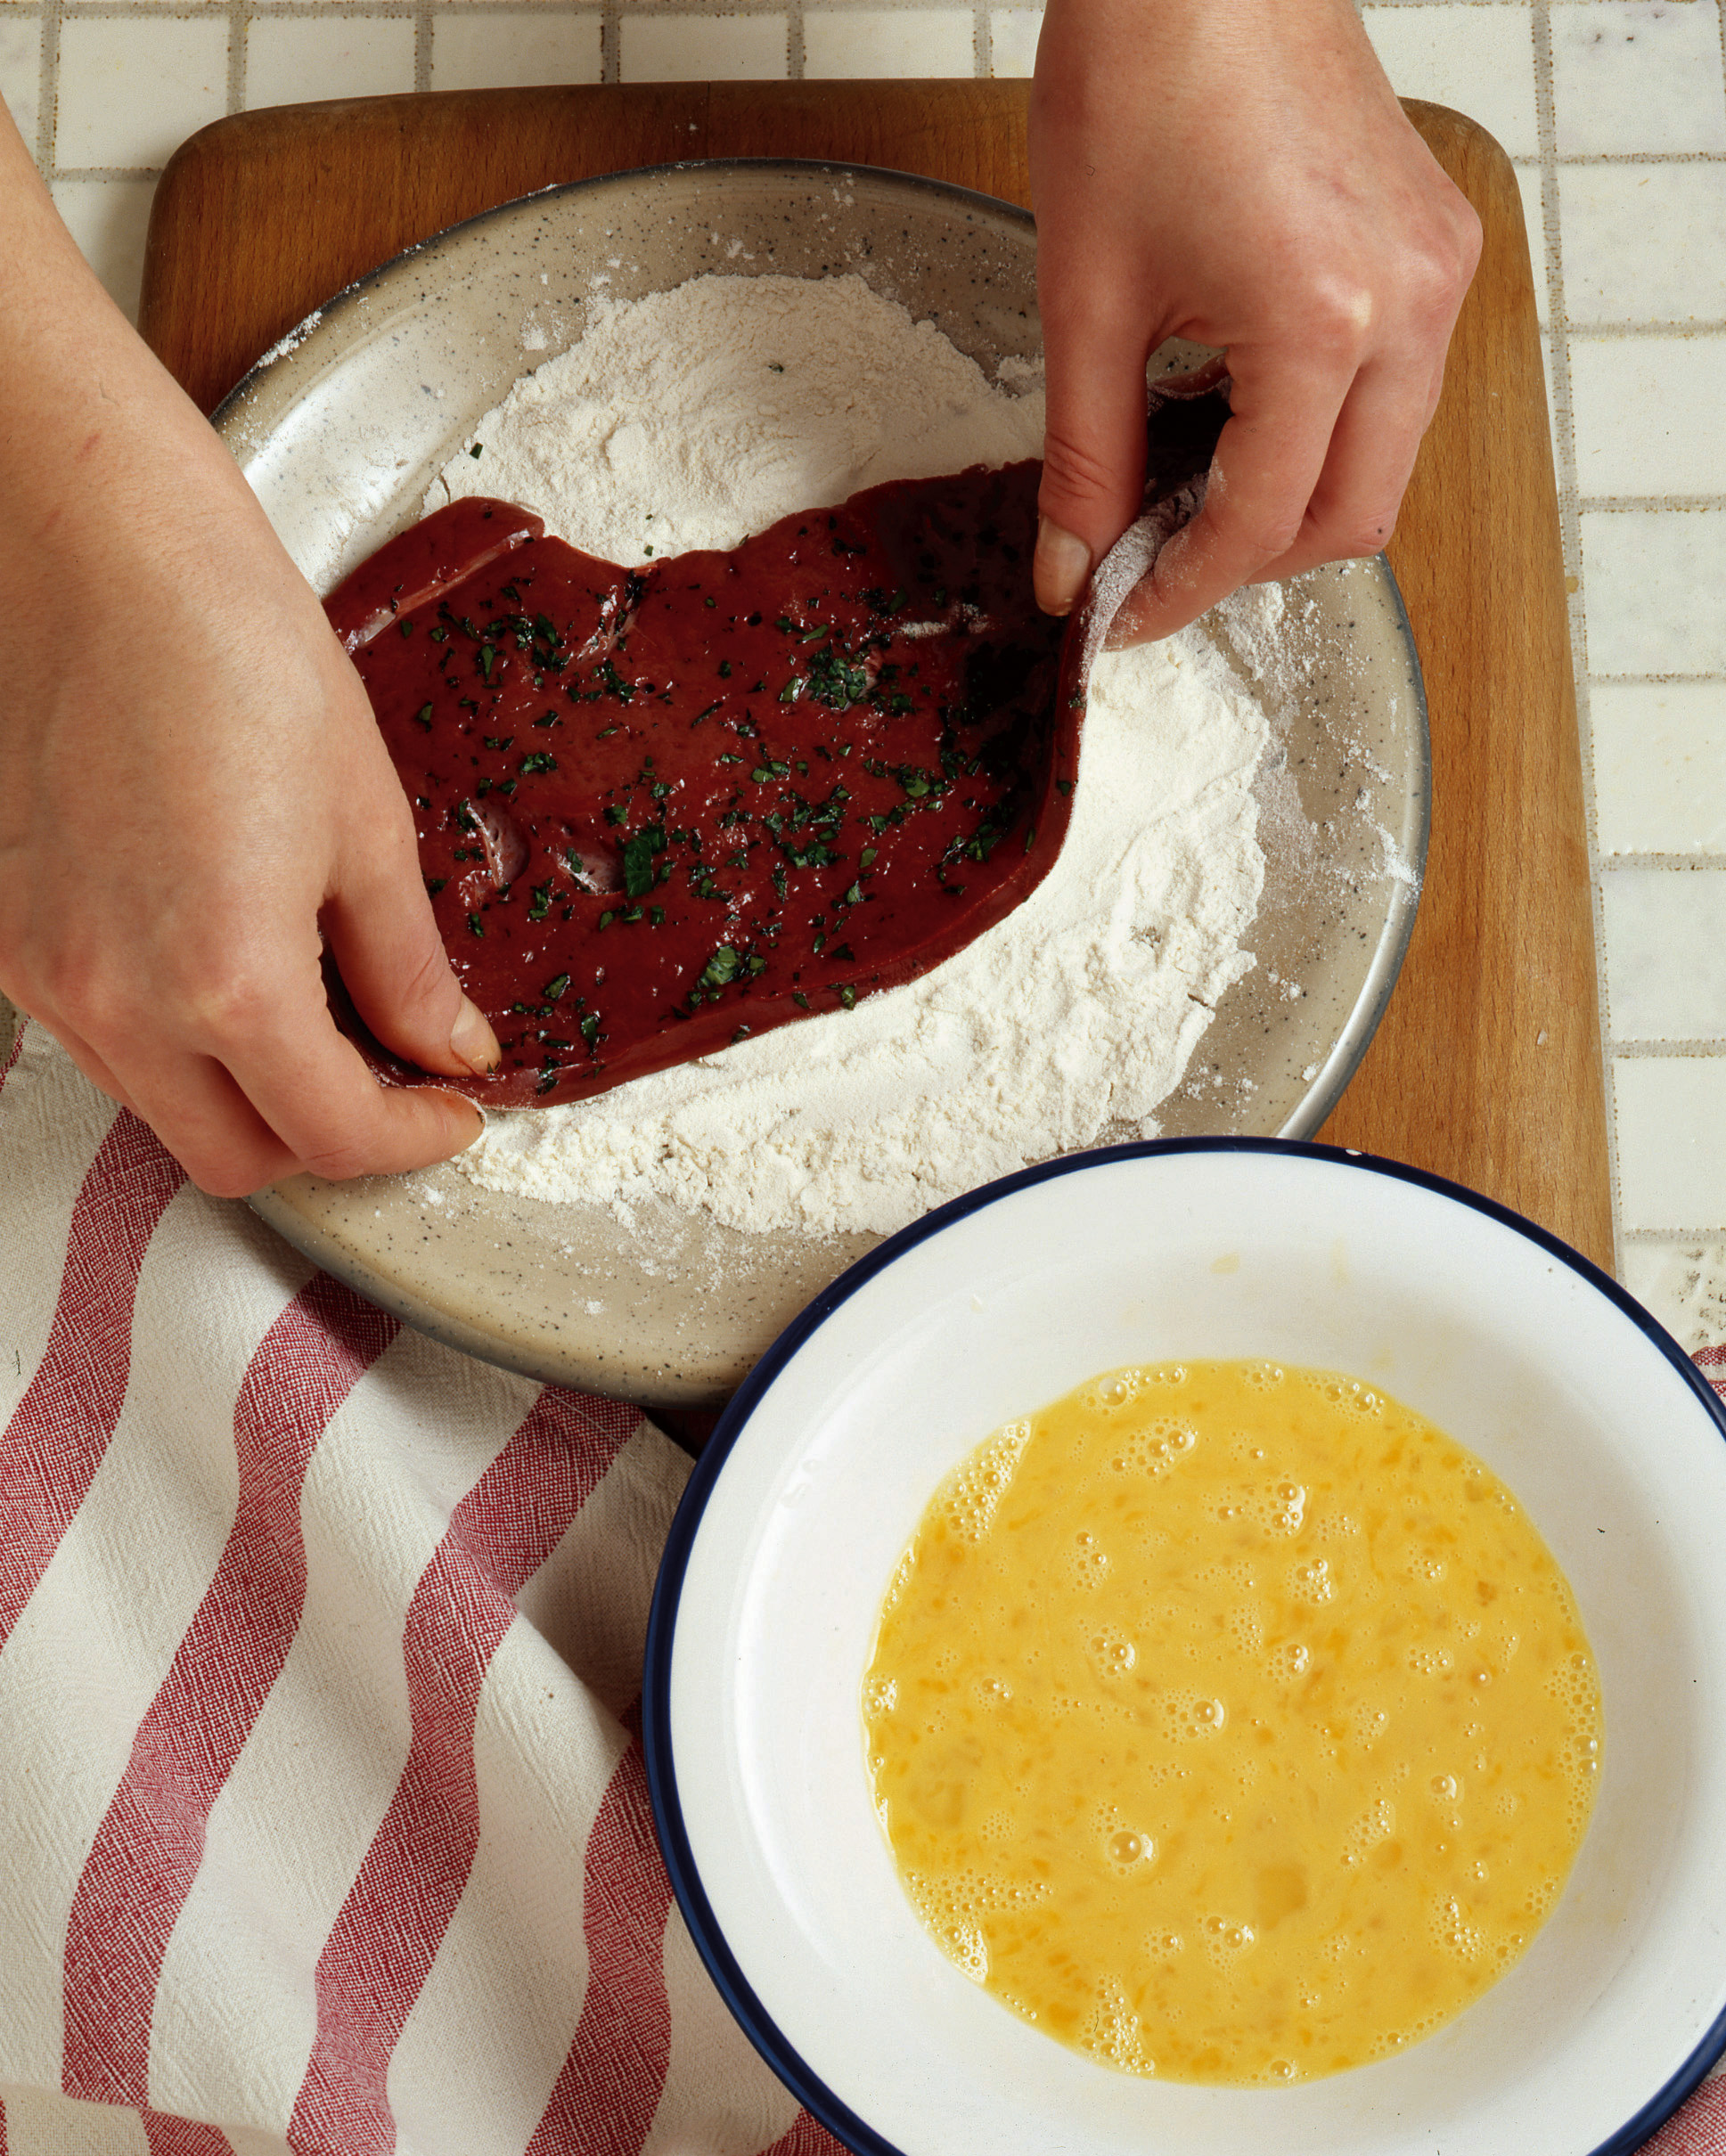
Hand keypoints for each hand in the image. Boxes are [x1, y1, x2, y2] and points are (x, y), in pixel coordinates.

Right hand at [0, 106, 496, 1197]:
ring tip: (319, 1019)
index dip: (411, 1140)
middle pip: (234, 1159)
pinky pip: (103, 1042)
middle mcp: (117, 1001)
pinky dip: (177, 1043)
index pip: (330, 1138)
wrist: (100, 552)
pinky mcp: (11, 940)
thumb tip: (447, 1044)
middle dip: (326, 1141)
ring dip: (247, 1097)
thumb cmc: (234, 654)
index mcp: (226, 982)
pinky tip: (227, 972)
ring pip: (160, 1109)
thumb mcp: (367, 823)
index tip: (452, 1108)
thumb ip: (406, 967)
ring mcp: (47, 976)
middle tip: (392, 1080)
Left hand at [1028, 0, 1481, 640]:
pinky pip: (1396, 391)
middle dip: (1250, 561)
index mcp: (1323, 321)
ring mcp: (1436, 272)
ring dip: (1290, 498)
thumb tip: (1074, 569)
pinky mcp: (1434, 247)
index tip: (1125, 613)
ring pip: (1385, 462)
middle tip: (1155, 562)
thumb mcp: (1086, 298)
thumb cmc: (1144, 78)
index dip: (1184, 588)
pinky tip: (1235, 410)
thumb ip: (1085, 459)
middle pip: (1352, 517)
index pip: (1263, 521)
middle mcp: (1408, 304)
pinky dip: (1321, 430)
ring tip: (1186, 482)